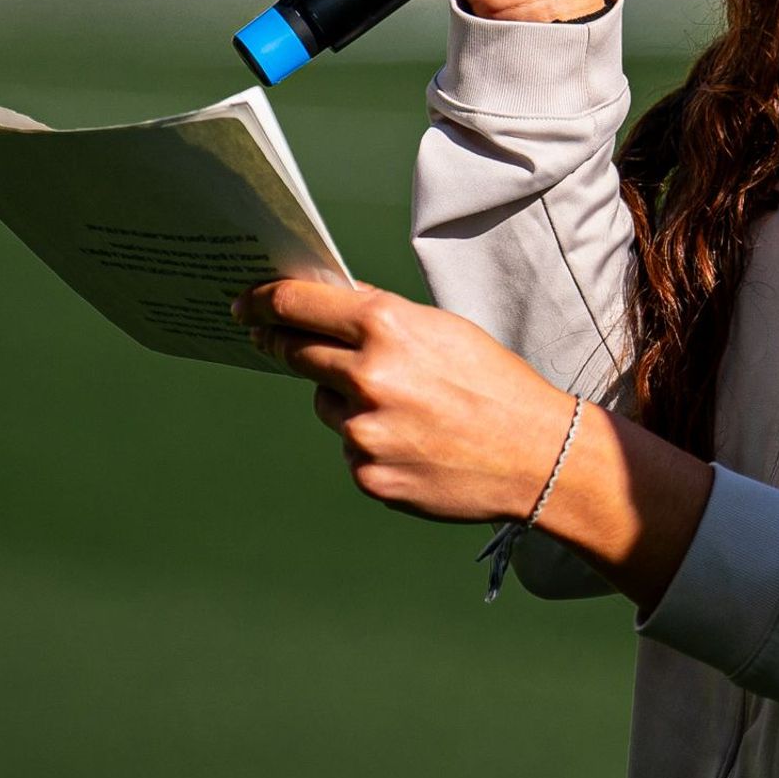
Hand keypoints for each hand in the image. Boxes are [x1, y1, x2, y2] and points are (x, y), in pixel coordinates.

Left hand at [235, 276, 713, 609]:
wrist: (536, 454)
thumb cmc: (494, 384)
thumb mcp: (443, 330)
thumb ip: (382, 319)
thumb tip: (325, 308)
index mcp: (388, 327)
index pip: (297, 305)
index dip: (262, 302)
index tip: (242, 305)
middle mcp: (368, 377)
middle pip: (297, 353)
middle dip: (286, 346)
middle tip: (276, 342)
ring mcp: (364, 432)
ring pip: (326, 406)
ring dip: (345, 401)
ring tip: (405, 408)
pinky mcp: (368, 476)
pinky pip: (350, 449)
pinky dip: (371, 443)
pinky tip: (414, 443)